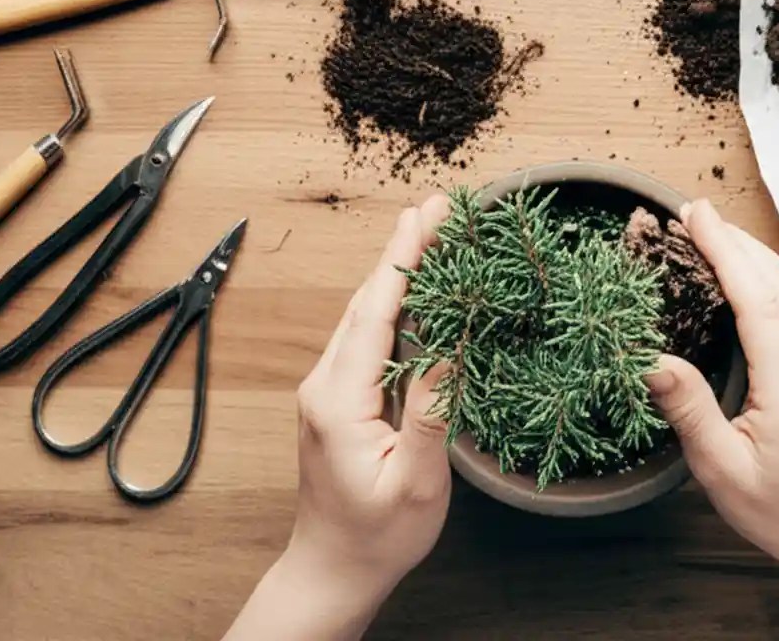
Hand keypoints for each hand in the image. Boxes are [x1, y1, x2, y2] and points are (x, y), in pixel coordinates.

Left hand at [225, 196, 451, 640]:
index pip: (376, 312)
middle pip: (366, 303)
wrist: (332, 570)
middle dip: (403, 251)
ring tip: (432, 235)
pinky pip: (365, 340)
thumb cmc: (377, 537)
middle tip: (440, 209)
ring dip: (397, 274)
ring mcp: (326, 392)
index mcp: (341, 399)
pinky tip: (414, 295)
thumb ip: (432, 410)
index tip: (428, 213)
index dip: (404, 259)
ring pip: (363, 317)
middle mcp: (325, 385)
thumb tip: (453, 343)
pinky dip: (392, 307)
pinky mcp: (336, 402)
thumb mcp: (415, 480)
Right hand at [647, 198, 778, 571]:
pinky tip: (748, 273)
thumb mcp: (721, 471)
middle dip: (737, 241)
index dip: (725, 251)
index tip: (695, 216)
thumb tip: (652, 359)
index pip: (758, 299)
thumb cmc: (778, 513)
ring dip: (756, 254)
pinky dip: (772, 277)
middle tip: (693, 213)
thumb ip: (690, 411)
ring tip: (713, 232)